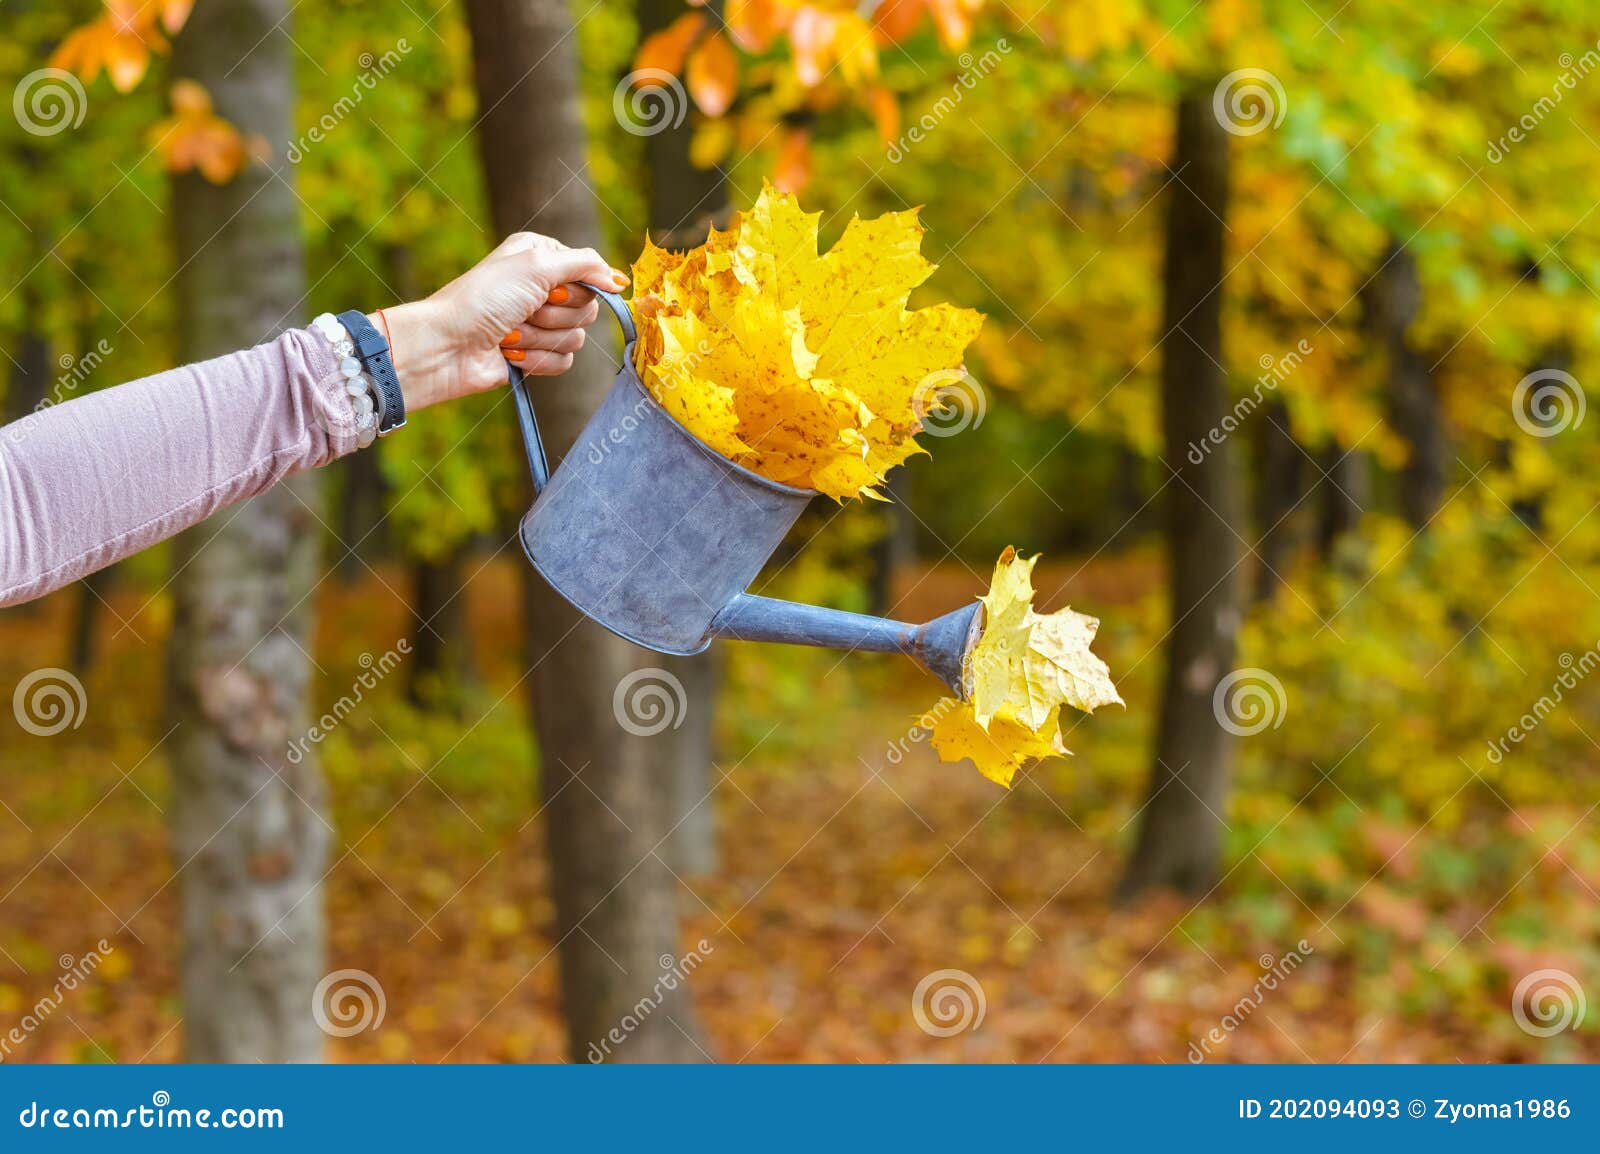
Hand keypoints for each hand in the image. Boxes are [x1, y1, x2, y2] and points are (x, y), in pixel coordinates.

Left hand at [372, 233, 627, 412]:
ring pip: (577, 337)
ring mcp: (540, 324)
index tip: (549, 290)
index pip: (589, 274)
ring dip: (541, 337)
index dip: (574, 288)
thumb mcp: (536, 264)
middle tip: (524, 311)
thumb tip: (620, 280)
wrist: (449, 345)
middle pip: (588, 308)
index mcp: (542, 258)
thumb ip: (585, 264)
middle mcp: (543, 288)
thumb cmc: (484, 297)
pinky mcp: (536, 355)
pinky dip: (537, 359)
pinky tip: (510, 353)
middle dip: (554, 315)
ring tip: (509, 333)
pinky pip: (564, 361)